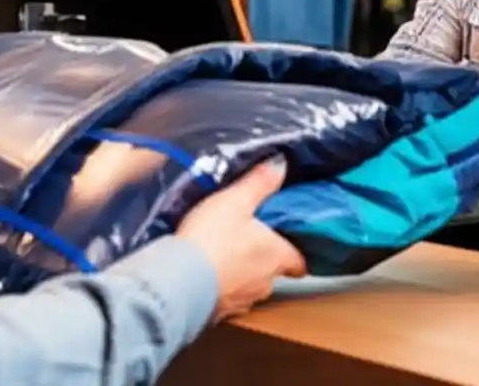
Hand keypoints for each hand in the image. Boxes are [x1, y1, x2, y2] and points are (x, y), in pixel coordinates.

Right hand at [176, 157, 306, 322]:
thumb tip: (280, 165)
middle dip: (264, 260)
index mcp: (276, 256)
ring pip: (250, 287)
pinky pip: (226, 299)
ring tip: (223, 256)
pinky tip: (206, 275)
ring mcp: (242, 301)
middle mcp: (265, 283)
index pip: (300, 262)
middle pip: (274, 273)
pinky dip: (221, 288)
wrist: (178, 281)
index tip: (290, 243)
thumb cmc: (211, 239)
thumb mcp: (234, 201)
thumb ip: (259, 184)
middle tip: (248, 241)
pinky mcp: (219, 312)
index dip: (296, 253)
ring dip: (241, 275)